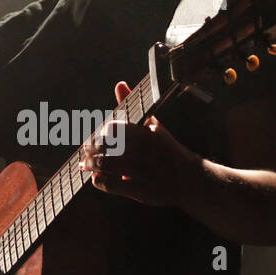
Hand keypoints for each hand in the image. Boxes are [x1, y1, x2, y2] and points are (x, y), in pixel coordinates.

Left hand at [78, 80, 201, 206]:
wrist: (190, 179)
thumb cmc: (167, 149)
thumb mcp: (153, 125)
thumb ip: (132, 105)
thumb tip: (119, 84)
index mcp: (146, 132)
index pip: (112, 128)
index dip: (101, 134)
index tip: (97, 138)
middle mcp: (144, 150)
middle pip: (104, 146)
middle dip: (91, 149)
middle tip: (86, 151)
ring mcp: (141, 171)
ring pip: (104, 164)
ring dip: (90, 164)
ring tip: (85, 165)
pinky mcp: (139, 190)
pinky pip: (109, 184)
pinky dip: (98, 180)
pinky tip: (96, 178)